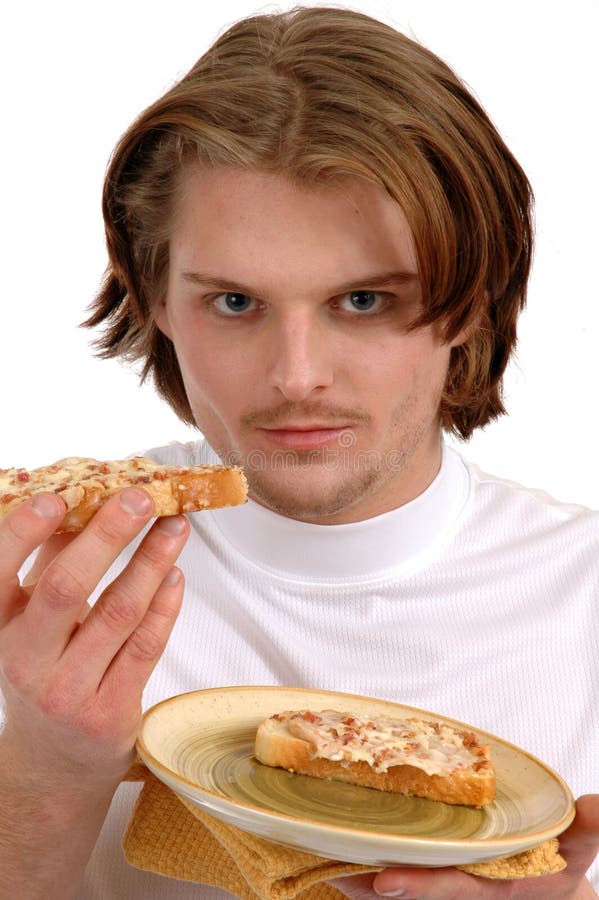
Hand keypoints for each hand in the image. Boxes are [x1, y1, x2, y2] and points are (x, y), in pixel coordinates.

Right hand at [0, 488, 188, 786]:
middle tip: (141, 498)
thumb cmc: (45, 674)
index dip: (22, 534)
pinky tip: (176, 576)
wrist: (53, 764)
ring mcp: (69, 692)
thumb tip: (81, 502)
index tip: (55, 497)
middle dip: (108, 536)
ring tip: (175, 527)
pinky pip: (146, 647)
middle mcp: (26, 662)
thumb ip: (49, 567)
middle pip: (66, 589)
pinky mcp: (111, 713)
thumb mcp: (30, 626)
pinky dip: (166, 606)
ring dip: (152, 562)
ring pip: (118, 614)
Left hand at [336, 794, 598, 898]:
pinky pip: (393, 875)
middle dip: (371, 884)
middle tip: (332, 866)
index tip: (386, 880)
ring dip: (357, 875)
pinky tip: (334, 847)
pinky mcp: (431, 876)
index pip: (454, 889)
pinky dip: (365, 864)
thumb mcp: (581, 846)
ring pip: (393, 887)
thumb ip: (591, 829)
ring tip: (318, 856)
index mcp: (495, 887)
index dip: (421, 886)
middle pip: (411, 890)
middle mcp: (463, 890)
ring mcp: (445, 886)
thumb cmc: (561, 859)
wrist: (550, 889)